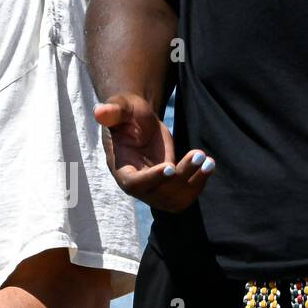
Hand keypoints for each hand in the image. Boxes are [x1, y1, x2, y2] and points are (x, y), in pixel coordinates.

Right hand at [94, 92, 214, 211]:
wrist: (140, 121)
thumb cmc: (128, 113)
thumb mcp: (120, 108)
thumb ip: (112, 111)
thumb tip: (99, 112)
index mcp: (120, 168)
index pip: (134, 184)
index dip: (152, 179)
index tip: (170, 166)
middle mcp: (136, 184)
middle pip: (159, 194)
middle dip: (181, 176)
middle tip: (199, 154)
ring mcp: (153, 189)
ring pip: (174, 199)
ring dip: (193, 182)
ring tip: (207, 160)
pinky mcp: (168, 188)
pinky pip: (185, 196)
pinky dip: (199, 183)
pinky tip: (208, 165)